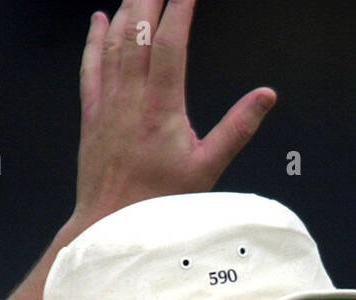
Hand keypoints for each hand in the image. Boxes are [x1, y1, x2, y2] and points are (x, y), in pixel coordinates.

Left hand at [72, 0, 276, 226]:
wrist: (108, 224)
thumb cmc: (159, 202)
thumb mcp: (208, 169)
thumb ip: (237, 128)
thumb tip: (265, 96)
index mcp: (161, 108)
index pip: (170, 44)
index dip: (179, 11)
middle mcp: (130, 99)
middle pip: (138, 33)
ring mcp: (107, 104)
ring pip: (114, 44)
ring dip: (127, 11)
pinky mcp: (91, 114)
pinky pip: (90, 67)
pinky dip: (94, 40)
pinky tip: (99, 20)